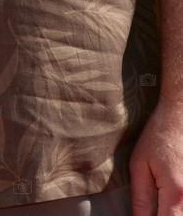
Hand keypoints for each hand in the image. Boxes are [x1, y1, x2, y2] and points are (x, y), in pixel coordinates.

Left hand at [130, 101, 182, 215]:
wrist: (181, 114)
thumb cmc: (159, 136)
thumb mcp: (140, 165)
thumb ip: (141, 199)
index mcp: (176, 195)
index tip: (144, 215)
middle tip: (152, 208)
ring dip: (170, 211)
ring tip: (159, 203)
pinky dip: (178, 207)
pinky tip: (168, 200)